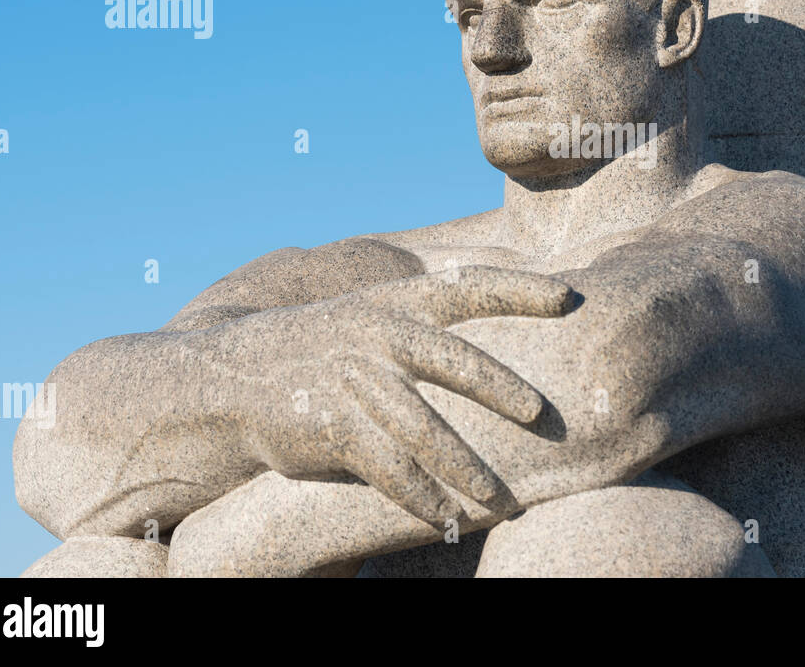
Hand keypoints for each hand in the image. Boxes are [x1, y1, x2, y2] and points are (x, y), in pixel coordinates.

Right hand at [235, 265, 576, 525]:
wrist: (235, 379)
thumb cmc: (327, 349)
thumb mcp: (372, 316)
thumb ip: (426, 323)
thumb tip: (503, 339)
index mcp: (396, 303)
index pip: (466, 285)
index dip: (519, 289)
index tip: (569, 296)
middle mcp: (378, 335)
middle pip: (451, 359)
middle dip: (499, 386)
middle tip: (541, 412)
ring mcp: (353, 380)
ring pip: (421, 429)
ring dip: (463, 466)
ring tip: (501, 496)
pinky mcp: (331, 427)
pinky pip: (386, 469)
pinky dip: (419, 498)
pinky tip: (446, 519)